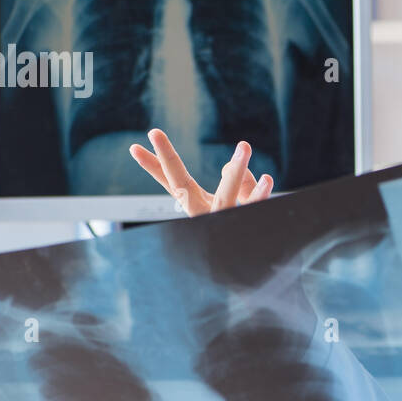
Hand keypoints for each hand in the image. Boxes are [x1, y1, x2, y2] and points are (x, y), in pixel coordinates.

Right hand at [129, 129, 273, 216]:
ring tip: (244, 145)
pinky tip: (266, 178)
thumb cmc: (237, 227)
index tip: (135, 146)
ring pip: (228, 194)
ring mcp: (227, 219)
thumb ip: (237, 179)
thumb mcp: (230, 201)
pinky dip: (260, 193)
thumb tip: (230, 166)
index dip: (154, 165)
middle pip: (186, 186)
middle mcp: (207, 213)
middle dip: (170, 160)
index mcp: (197, 205)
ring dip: (236, 171)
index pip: (172, 181)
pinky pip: (256, 206)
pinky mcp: (248, 223)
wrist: (248, 268)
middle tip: (156, 133)